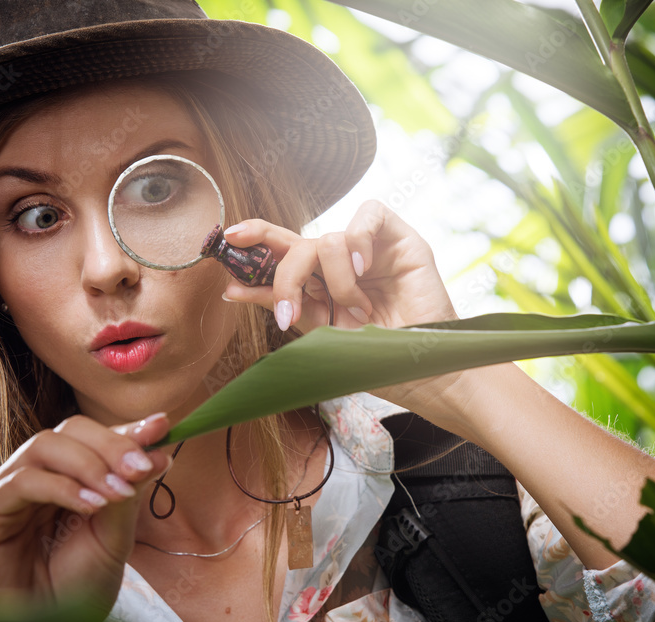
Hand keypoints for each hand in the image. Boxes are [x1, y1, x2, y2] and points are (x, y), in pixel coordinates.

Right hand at [0, 413, 171, 612]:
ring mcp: (6, 490)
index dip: (127, 429)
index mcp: (65, 473)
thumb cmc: (79, 584)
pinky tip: (91, 506)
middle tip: (141, 467)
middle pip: (69, 429)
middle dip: (111, 444)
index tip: (162, 425)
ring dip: (90, 465)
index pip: (94, 435)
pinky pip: (22, 482)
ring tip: (117, 492)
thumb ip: (130, 490)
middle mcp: (34, 473)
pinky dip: (62, 487)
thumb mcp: (116, 532)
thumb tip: (161, 450)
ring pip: (45, 445)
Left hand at [222, 200, 471, 416]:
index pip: (283, 250)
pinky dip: (359, 239)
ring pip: (328, 237)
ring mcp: (371, 250)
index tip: (228, 238)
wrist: (425, 373)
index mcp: (321, 282)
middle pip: (298, 242)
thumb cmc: (379, 358)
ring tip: (357, 310)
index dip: (256, 238)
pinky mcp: (401, 240)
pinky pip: (369, 215)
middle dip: (285, 274)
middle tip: (290, 312)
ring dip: (335, 281)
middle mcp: (342, 262)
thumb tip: (233, 289)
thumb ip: (283, 305)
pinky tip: (363, 268)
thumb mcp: (320, 333)